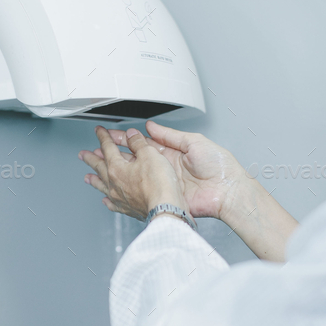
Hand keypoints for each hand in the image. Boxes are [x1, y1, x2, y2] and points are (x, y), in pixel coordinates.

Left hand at [79, 126, 187, 220]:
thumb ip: (138, 143)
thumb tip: (132, 135)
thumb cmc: (159, 184)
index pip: (107, 148)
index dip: (103, 137)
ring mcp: (120, 197)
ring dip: (94, 180)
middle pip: (99, 167)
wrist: (165, 208)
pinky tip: (105, 200)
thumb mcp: (150, 154)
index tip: (99, 131)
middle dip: (91, 159)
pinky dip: (107, 200)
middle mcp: (114, 183)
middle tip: (83, 155)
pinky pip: (112, 204)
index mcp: (117, 168)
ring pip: (102, 186)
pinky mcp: (128, 209)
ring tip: (87, 178)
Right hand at [106, 120, 243, 219]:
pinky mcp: (166, 197)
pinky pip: (144, 194)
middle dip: (115, 154)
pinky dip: (128, 192)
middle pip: (135, 160)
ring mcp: (164, 184)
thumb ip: (170, 136)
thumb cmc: (219, 166)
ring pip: (135, 177)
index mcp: (172, 152)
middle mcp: (165, 168)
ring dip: (117, 172)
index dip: (126, 139)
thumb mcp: (194, 142)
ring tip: (99, 167)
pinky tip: (116, 191)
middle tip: (96, 149)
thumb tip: (151, 127)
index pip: (143, 144)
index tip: (111, 135)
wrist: (228, 191)